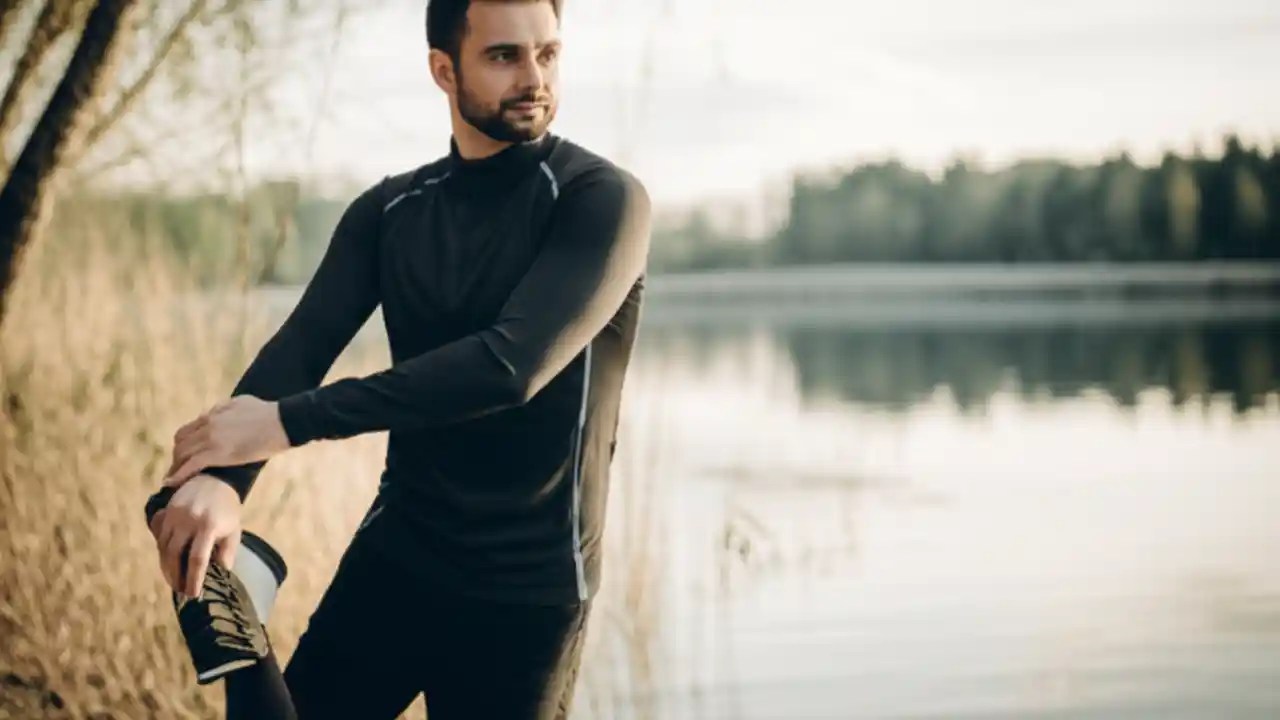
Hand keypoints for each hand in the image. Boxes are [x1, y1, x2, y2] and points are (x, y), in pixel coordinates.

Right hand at [147, 474, 242, 597]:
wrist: (215, 480)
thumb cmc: (227, 511)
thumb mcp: (233, 532)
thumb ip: (226, 554)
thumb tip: (219, 577)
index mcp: (208, 526)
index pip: (198, 559)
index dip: (193, 579)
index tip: (193, 595)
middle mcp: (188, 520)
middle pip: (175, 555)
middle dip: (176, 577)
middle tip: (180, 591)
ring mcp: (175, 514)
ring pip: (163, 547)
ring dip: (166, 567)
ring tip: (174, 580)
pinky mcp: (166, 511)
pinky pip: (159, 535)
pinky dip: (161, 551)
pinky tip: (167, 562)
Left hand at [164, 395, 290, 486]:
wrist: (281, 422)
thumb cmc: (267, 412)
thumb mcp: (240, 403)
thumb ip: (223, 409)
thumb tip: (214, 413)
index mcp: (212, 416)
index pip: (185, 432)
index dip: (181, 446)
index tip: (183, 456)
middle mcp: (207, 426)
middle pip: (180, 444)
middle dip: (177, 458)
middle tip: (178, 470)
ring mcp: (211, 440)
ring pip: (182, 455)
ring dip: (176, 467)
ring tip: (174, 479)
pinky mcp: (217, 454)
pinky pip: (191, 465)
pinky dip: (178, 475)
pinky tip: (171, 483)